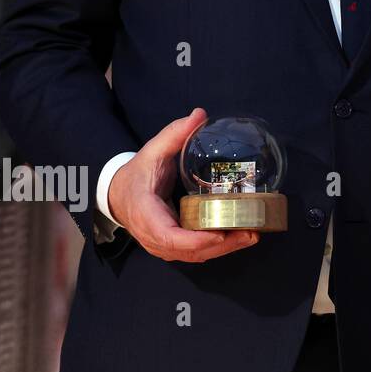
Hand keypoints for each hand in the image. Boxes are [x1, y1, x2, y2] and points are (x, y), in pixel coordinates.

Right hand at [107, 107, 260, 262]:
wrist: (118, 194)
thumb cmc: (136, 174)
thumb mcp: (152, 151)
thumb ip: (174, 134)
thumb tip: (199, 115)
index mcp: (144, 212)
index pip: (167, 235)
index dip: (195, 240)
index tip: (220, 234)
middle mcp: (152, 235)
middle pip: (187, 251)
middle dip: (221, 245)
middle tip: (251, 233)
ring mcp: (161, 245)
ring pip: (193, 256)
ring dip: (224, 249)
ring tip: (252, 235)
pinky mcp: (171, 247)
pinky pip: (194, 253)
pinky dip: (217, 248)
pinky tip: (240, 237)